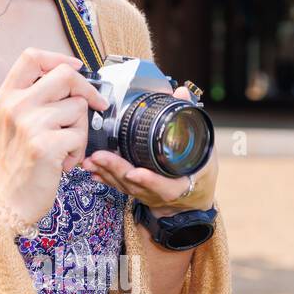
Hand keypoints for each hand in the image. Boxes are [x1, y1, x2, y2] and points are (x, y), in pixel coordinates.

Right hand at [0, 48, 110, 232]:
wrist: (4, 201)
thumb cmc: (14, 163)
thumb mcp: (10, 123)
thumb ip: (31, 99)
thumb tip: (70, 80)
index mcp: (5, 97)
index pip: (32, 57)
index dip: (59, 58)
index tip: (75, 68)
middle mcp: (15, 106)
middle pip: (65, 76)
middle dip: (86, 92)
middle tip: (93, 106)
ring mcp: (29, 124)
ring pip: (79, 108)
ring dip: (81, 130)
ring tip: (65, 148)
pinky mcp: (45, 145)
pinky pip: (80, 136)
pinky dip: (78, 152)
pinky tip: (63, 163)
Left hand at [81, 85, 218, 215]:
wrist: (193, 200)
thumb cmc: (200, 173)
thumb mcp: (204, 150)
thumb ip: (192, 122)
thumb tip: (181, 93)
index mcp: (179, 185)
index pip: (164, 186)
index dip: (149, 180)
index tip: (134, 172)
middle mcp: (159, 192)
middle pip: (135, 184)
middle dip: (116, 170)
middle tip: (98, 156)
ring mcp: (145, 194)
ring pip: (122, 185)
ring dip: (105, 172)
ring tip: (90, 160)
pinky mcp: (135, 192)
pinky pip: (117, 185)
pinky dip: (104, 178)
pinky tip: (91, 170)